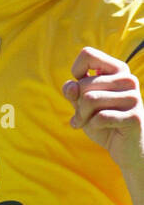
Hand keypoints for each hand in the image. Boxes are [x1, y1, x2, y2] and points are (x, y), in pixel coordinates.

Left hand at [62, 46, 143, 172]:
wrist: (127, 149)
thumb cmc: (103, 122)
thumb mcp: (83, 104)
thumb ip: (73, 91)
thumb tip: (71, 86)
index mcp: (118, 70)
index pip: (88, 54)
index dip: (76, 72)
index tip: (79, 88)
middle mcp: (128, 80)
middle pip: (84, 83)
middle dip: (76, 104)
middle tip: (81, 116)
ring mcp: (133, 98)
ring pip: (89, 99)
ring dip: (82, 116)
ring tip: (87, 123)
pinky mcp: (133, 117)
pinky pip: (99, 117)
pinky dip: (92, 127)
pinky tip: (99, 130)